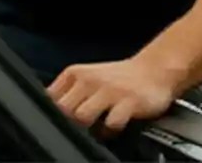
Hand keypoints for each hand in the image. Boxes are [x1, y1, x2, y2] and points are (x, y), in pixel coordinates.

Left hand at [47, 57, 181, 134]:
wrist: (153, 70)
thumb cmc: (117, 78)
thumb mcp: (85, 77)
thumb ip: (68, 92)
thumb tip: (48, 110)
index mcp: (74, 74)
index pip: (50, 97)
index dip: (52, 112)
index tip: (58, 119)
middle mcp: (89, 80)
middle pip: (63, 109)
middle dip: (68, 121)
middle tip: (78, 127)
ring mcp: (109, 91)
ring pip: (82, 116)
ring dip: (87, 128)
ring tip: (95, 128)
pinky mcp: (129, 102)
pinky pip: (111, 123)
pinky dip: (110, 131)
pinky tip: (112, 128)